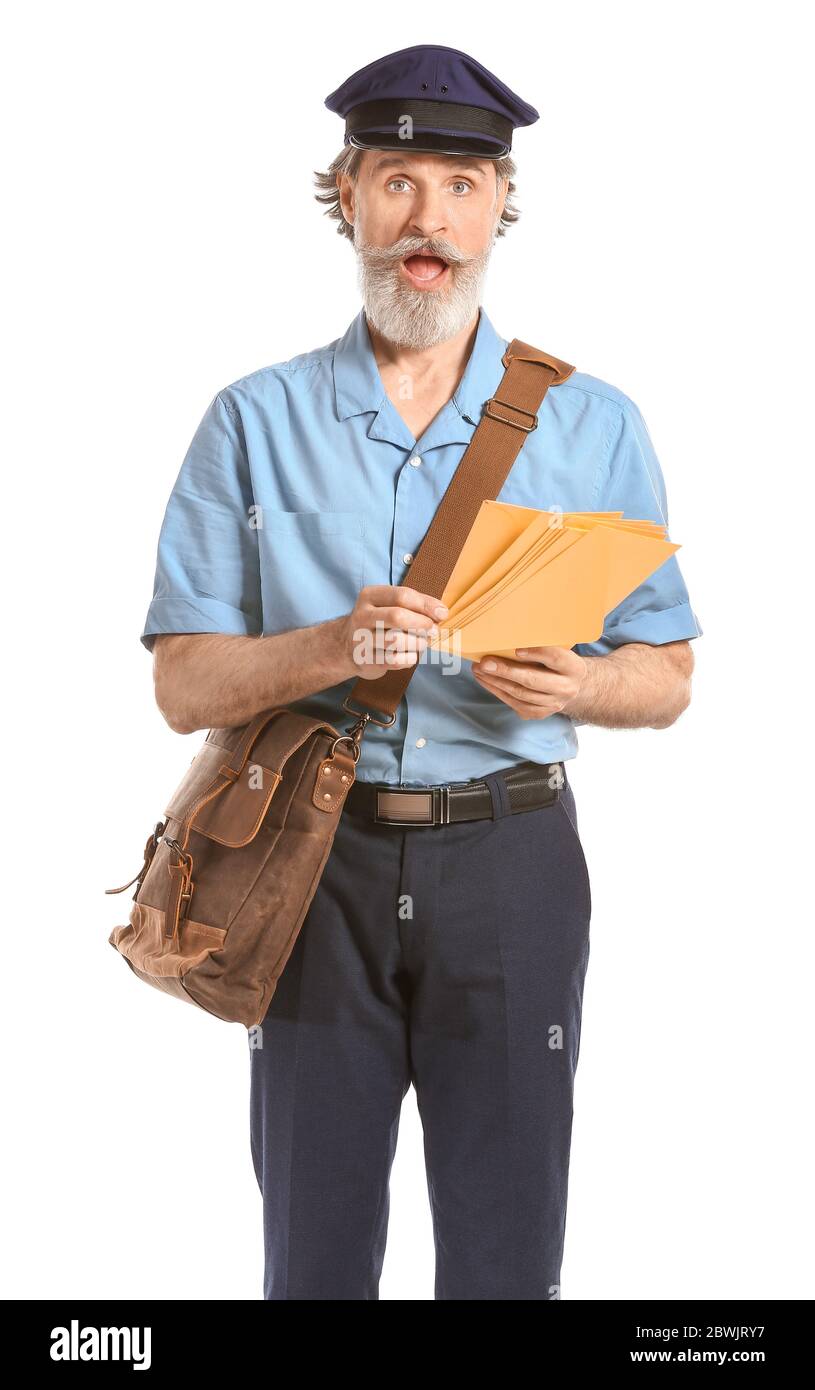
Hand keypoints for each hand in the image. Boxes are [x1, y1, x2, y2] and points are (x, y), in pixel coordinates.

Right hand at [339, 585, 447, 680]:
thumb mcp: (390, 605)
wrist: (346, 647)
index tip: (442, 613)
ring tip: (423, 643)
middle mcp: (362, 616)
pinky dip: (409, 658)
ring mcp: (361, 639)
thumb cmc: (378, 622)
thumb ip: (415, 604)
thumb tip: (441, 612)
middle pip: (398, 616)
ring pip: (396, 640)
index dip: (426, 605)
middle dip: (422, 624)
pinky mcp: (365, 660)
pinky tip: (411, 656)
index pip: (402, 595)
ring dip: (417, 643)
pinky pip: (394, 660)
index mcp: (369, 596)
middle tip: (434, 631)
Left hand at [471, 646, 587, 720]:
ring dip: (496, 682)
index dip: (536, 653)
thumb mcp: (560, 651)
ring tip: (479, 670)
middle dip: (506, 671)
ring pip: (521, 694)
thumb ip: (542, 646)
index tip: (516, 649)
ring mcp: (553, 704)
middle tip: (485, 663)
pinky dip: (498, 692)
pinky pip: (516, 704)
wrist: (574, 687)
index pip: (555, 658)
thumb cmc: (559, 663)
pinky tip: (486, 681)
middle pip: (533, 680)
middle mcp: (566, 688)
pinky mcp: (540, 713)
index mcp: (574, 667)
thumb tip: (509, 636)